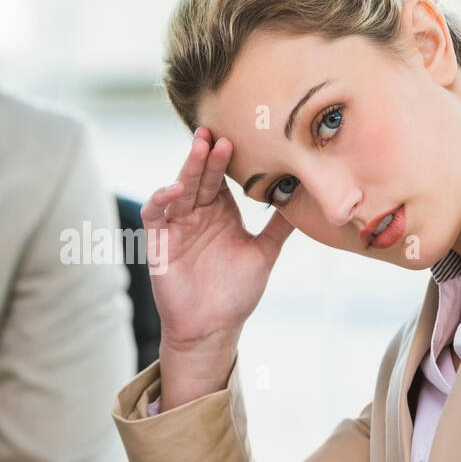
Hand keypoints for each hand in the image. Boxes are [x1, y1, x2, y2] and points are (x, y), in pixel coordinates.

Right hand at [142, 127, 294, 409]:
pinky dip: (161, 199)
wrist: (213, 328)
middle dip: (208, 154)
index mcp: (220, 212)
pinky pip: (155, 214)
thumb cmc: (236, 293)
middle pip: (201, 176)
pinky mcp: (159, 243)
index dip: (228, 157)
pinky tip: (175, 189)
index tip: (242, 135)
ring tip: (201, 147)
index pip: (222, 176)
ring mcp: (177, 226)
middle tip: (219, 132)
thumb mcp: (264, 253)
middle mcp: (197, 214)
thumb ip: (278, 227)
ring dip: (188, 168)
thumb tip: (305, 200)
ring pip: (179, 188)